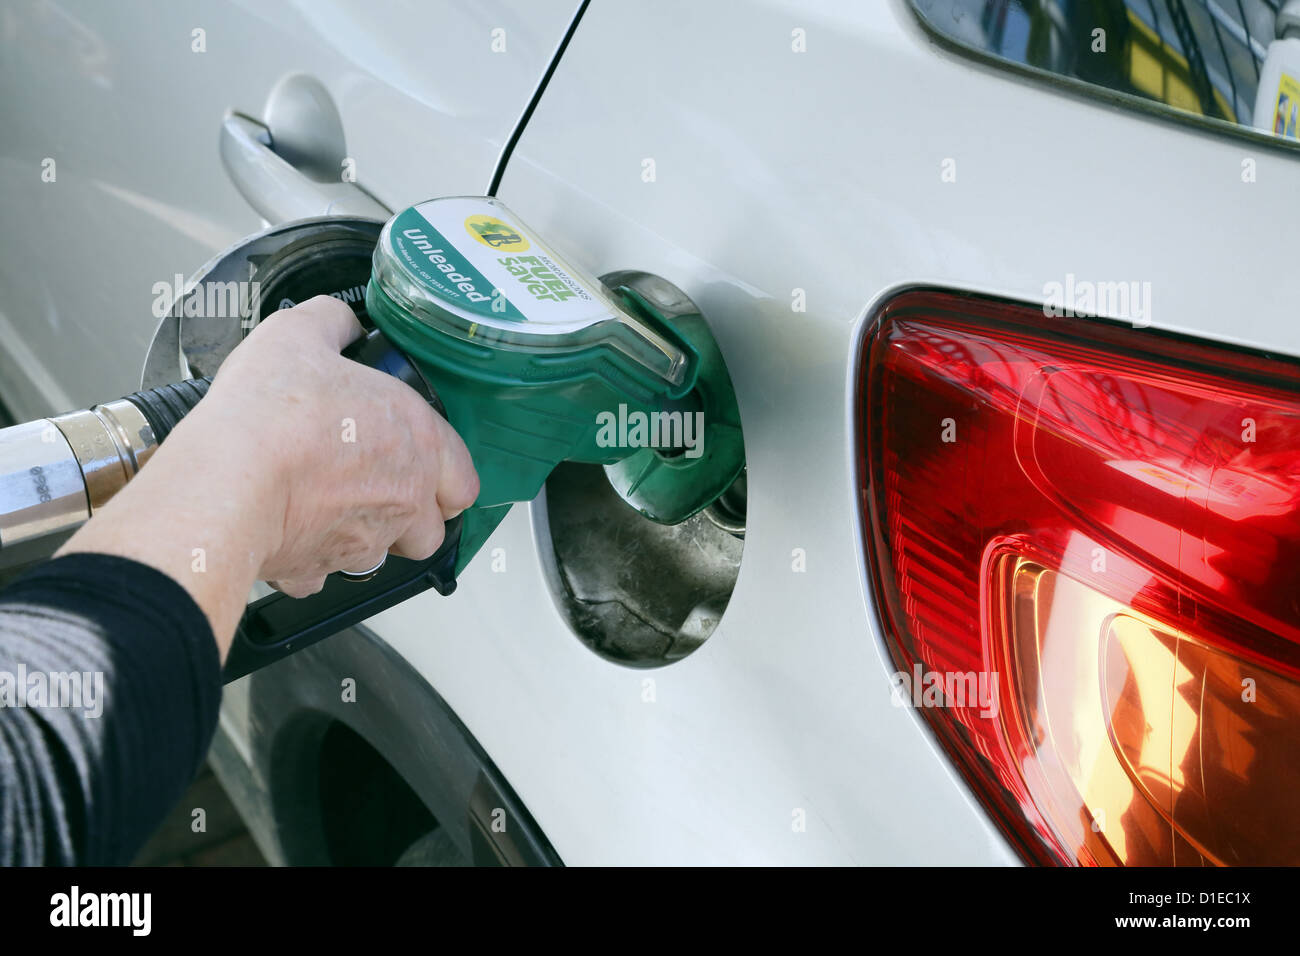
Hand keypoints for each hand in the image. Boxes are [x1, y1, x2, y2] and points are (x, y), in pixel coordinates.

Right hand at [59, 295, 477, 655]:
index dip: (444, 472)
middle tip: (376, 485)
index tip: (419, 460)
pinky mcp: (318, 569)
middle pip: (431, 527)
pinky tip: (288, 528)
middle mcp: (403, 500)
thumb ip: (332, 323)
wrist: (225, 482)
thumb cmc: (271, 414)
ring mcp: (363, 541)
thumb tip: (338, 323)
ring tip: (327, 504)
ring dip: (362, 534)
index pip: (463, 479)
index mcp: (419, 444)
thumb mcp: (301, 334)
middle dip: (411, 514)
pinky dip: (308, 555)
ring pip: (380, 552)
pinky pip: (321, 571)